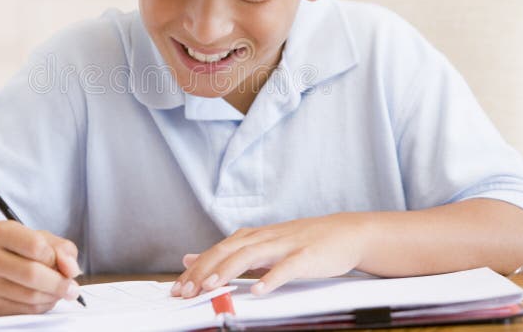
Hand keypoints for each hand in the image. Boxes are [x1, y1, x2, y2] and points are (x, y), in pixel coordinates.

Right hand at [0, 220, 81, 315]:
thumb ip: (61, 248)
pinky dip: (42, 306)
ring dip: (53, 297)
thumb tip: (72, 269)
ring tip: (58, 291)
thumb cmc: (11, 249)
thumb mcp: (36, 236)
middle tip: (72, 287)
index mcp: (0, 232)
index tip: (63, 263)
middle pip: (33, 274)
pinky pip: (24, 310)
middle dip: (60, 283)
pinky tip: (44, 298)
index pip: (36, 246)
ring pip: (30, 296)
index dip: (56, 257)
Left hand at [171, 214, 367, 297]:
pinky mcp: (306, 256)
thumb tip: (191, 259)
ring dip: (228, 270)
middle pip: (228, 251)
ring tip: (210, 287)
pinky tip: (258, 290)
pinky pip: (286, 267)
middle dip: (204, 270)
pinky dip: (271, 278)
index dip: (196, 268)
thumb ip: (227, 253)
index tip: (178, 287)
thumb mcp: (260, 244)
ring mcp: (285, 245)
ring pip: (251, 255)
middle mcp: (265, 237)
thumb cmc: (302, 242)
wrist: (345, 232)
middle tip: (185, 290)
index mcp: (253, 236)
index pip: (218, 250)